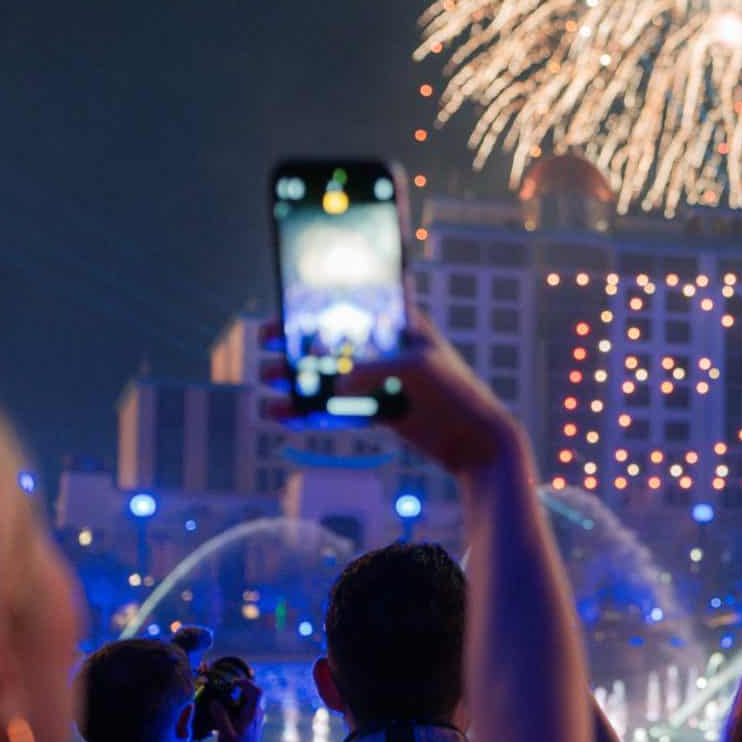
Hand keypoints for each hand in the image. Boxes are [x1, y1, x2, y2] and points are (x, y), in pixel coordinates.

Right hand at [201, 677, 264, 741]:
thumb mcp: (226, 733)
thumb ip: (220, 716)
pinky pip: (247, 707)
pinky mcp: (253, 721)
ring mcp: (256, 716)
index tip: (232, 683)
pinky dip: (237, 705)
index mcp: (252, 713)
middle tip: (225, 690)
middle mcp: (257, 712)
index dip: (246, 683)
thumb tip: (214, 701)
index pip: (257, 691)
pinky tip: (226, 712)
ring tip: (223, 701)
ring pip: (249, 700)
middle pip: (253, 693)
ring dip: (238, 697)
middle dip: (240, 688)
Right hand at [263, 312, 524, 475]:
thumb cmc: (454, 394)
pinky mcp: (377, 409)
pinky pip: (336, 407)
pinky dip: (310, 411)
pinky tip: (282, 414)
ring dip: (297, 377)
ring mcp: (381, 380)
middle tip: (264, 340)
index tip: (285, 302)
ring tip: (266, 381)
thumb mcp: (415, 371)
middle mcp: (387, 349)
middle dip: (296, 340)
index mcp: (401, 324)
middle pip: (333, 339)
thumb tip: (335, 381)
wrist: (477, 442)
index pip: (356, 302)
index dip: (319, 300)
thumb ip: (372, 370)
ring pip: (329, 375)